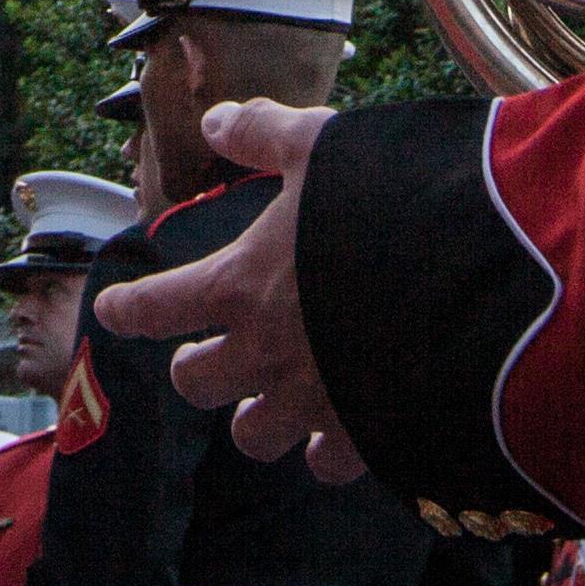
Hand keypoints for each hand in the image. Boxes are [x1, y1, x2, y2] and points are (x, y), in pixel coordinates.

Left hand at [93, 100, 364, 481]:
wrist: (472, 282)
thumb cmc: (385, 204)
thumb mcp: (320, 145)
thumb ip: (262, 133)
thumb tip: (214, 121)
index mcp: (240, 286)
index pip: (155, 308)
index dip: (127, 309)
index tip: (112, 310)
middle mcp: (265, 353)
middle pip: (196, 382)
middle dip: (195, 368)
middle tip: (206, 352)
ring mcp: (313, 402)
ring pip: (253, 436)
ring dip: (253, 417)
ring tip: (266, 402)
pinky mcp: (364, 434)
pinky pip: (328, 464)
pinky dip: (325, 452)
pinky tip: (336, 433)